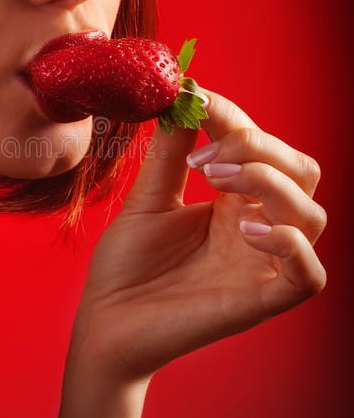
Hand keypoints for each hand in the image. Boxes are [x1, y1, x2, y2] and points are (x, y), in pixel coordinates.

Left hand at [72, 89, 326, 384]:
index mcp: (234, 201)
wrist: (105, 322)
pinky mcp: (260, 302)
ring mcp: (261, 265)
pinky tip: (244, 230)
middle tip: (206, 158)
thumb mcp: (148, 198)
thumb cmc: (126, 265)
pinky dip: (291, 245)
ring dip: (271, 185)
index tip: (196, 98)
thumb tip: (185, 95)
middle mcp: (257, 228)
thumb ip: (170, 152)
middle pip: (301, 172)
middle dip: (260, 148)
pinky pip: (308, 275)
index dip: (235, 118)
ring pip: (312, 215)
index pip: (261, 146)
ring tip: (216, 184)